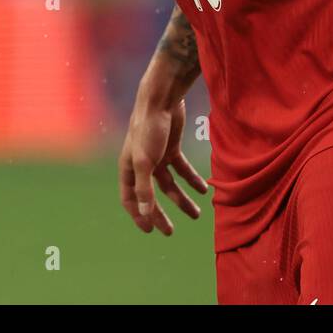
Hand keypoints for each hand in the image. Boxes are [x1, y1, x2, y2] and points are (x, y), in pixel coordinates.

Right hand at [119, 97, 208, 234]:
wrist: (161, 100)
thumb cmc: (147, 129)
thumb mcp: (145, 161)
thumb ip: (145, 188)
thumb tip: (145, 213)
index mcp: (129, 169)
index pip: (130, 198)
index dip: (138, 215)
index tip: (150, 231)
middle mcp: (141, 165)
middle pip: (150, 195)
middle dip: (160, 213)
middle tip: (170, 232)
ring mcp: (157, 157)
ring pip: (169, 184)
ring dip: (181, 199)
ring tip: (196, 214)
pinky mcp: (171, 148)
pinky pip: (181, 169)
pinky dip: (192, 180)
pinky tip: (204, 189)